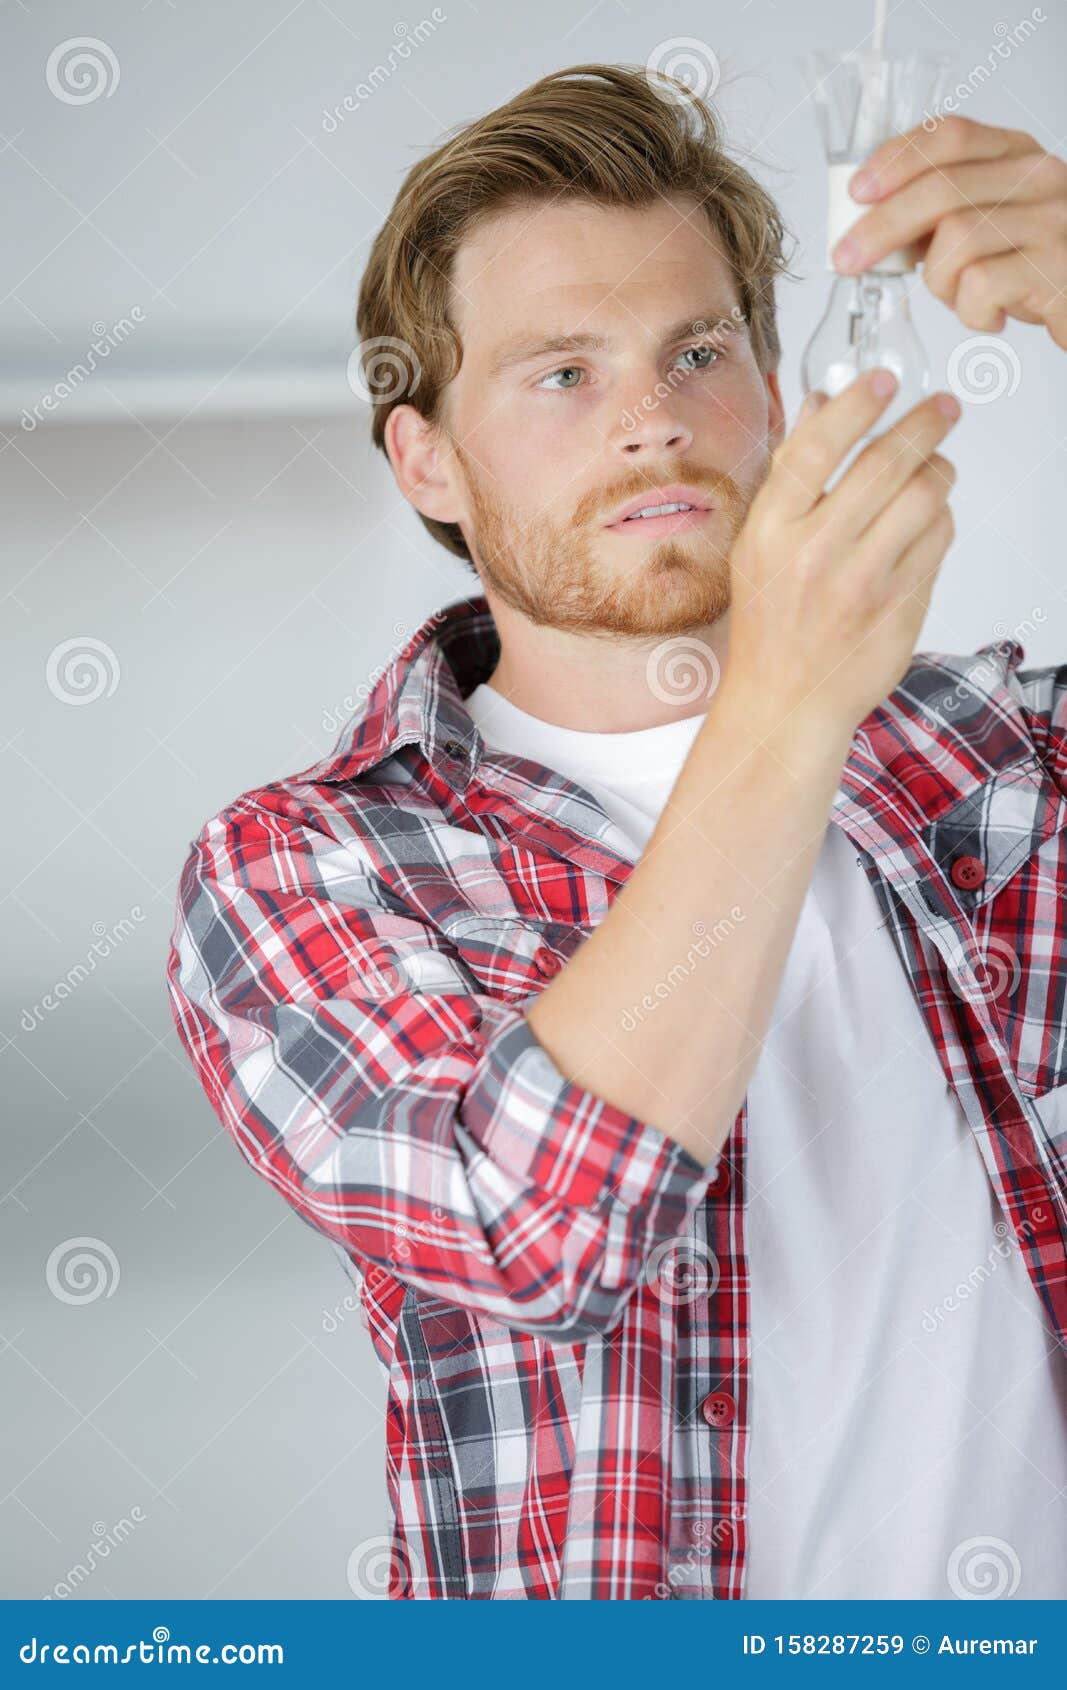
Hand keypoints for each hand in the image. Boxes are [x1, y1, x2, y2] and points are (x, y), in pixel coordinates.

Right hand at [724, 372, 959, 738]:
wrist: (786, 701)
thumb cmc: (769, 623)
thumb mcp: (757, 547)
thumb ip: (789, 476)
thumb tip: (821, 405)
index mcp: (770, 533)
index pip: (816, 448)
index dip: (856, 405)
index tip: (884, 379)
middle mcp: (814, 555)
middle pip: (885, 463)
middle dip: (924, 423)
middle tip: (943, 407)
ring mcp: (862, 583)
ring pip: (925, 496)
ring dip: (939, 470)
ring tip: (935, 467)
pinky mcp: (901, 605)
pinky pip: (939, 538)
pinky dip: (941, 518)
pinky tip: (928, 519)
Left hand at [831, 113, 1066, 349]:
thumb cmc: (1033, 267)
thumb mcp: (989, 226)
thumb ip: (941, 213)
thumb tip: (868, 223)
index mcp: (1015, 154)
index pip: (950, 135)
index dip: (896, 159)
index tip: (856, 192)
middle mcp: (1038, 176)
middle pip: (941, 189)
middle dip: (882, 228)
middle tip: (847, 260)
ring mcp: (1052, 217)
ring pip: (956, 239)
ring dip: (938, 281)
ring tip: (959, 298)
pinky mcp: (1057, 266)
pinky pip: (980, 286)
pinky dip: (969, 312)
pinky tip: (990, 316)